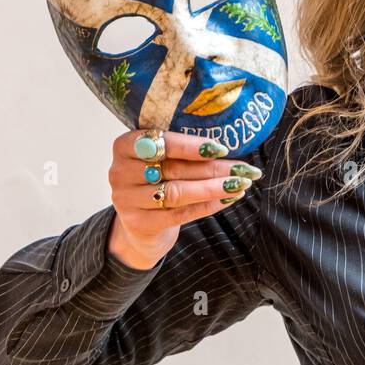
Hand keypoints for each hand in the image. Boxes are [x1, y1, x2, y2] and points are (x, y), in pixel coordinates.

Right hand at [107, 130, 261, 270]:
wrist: (140, 222)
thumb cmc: (158, 179)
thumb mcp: (163, 159)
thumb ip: (184, 149)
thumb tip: (227, 145)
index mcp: (125, 145)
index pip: (160, 142)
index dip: (192, 146)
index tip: (222, 148)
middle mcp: (120, 171)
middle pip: (174, 168)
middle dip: (214, 168)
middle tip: (245, 169)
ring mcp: (126, 199)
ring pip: (177, 192)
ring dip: (213, 188)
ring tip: (241, 185)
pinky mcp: (139, 222)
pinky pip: (179, 214)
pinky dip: (207, 206)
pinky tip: (227, 199)